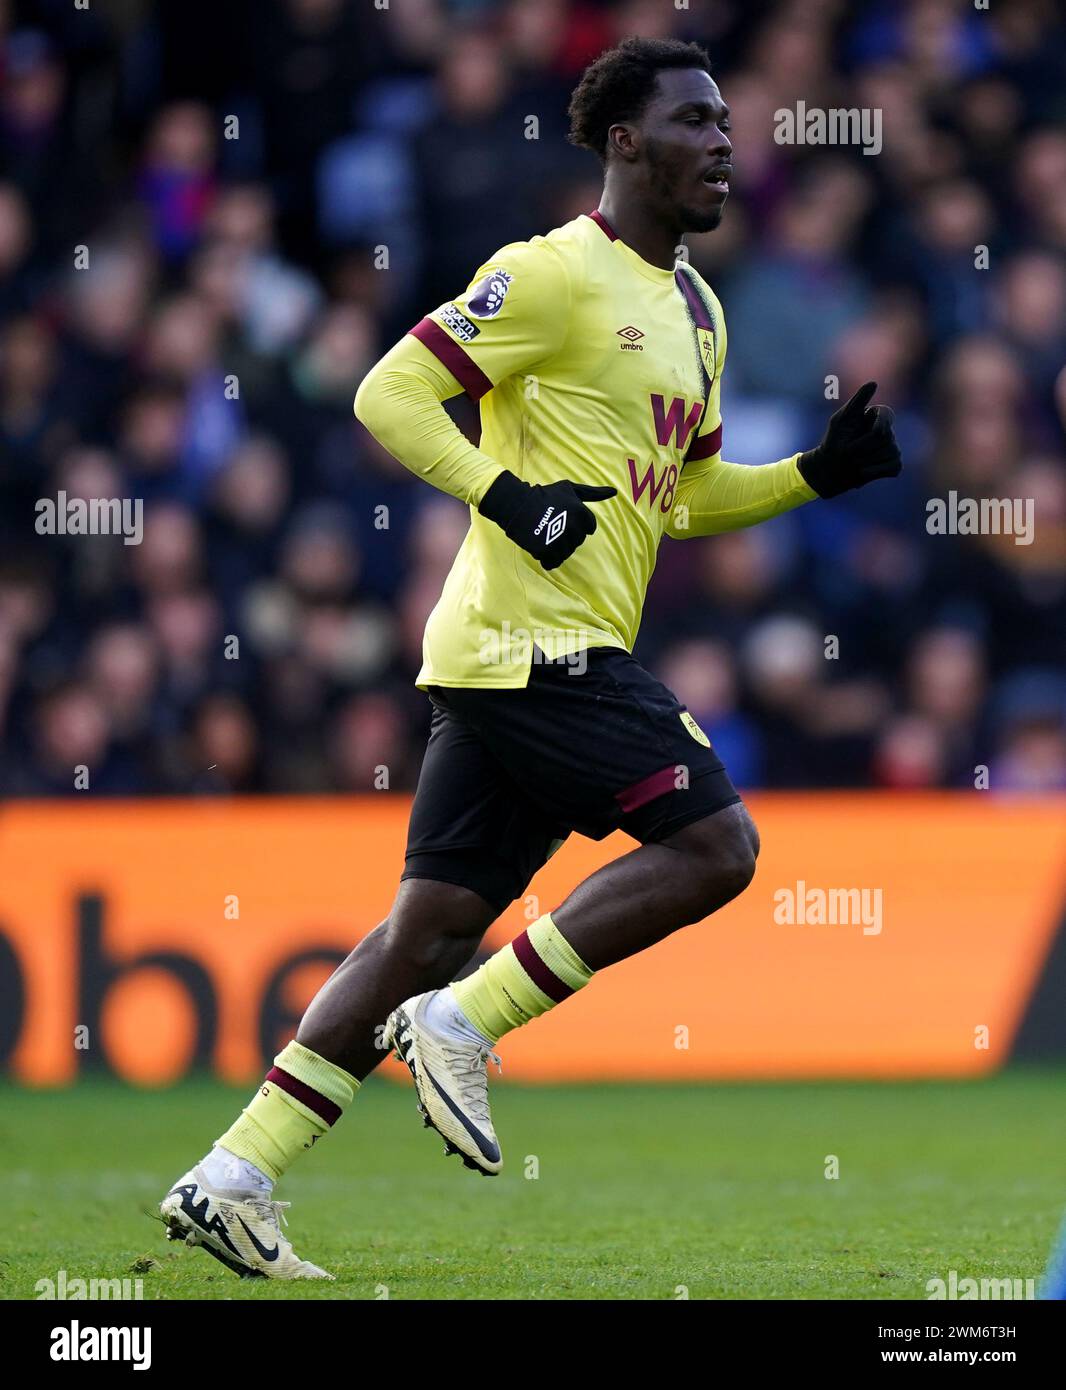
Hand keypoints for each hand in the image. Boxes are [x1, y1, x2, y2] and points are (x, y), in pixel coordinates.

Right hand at [478, 470, 615, 569]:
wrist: (517, 504)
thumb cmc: (546, 495)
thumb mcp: (571, 489)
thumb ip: (593, 493)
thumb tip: (615, 492)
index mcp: (581, 513)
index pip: (589, 529)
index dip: (577, 524)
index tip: (564, 517)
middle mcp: (573, 527)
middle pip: (577, 542)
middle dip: (566, 536)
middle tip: (552, 525)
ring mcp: (559, 540)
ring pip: (566, 553)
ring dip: (556, 547)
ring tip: (545, 534)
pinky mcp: (546, 550)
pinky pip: (553, 563)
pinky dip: (547, 558)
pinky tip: (540, 547)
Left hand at [798, 381, 901, 498]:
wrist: (829, 469)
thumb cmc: (834, 441)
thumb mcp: (840, 420)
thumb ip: (857, 402)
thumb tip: (874, 383)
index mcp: (876, 416)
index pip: (887, 414)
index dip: (882, 422)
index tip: (875, 430)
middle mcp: (887, 431)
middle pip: (887, 437)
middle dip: (864, 446)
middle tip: (848, 451)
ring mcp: (892, 448)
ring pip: (891, 452)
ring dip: (867, 459)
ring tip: (854, 461)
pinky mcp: (893, 465)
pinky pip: (894, 467)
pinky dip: (876, 471)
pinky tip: (863, 471)